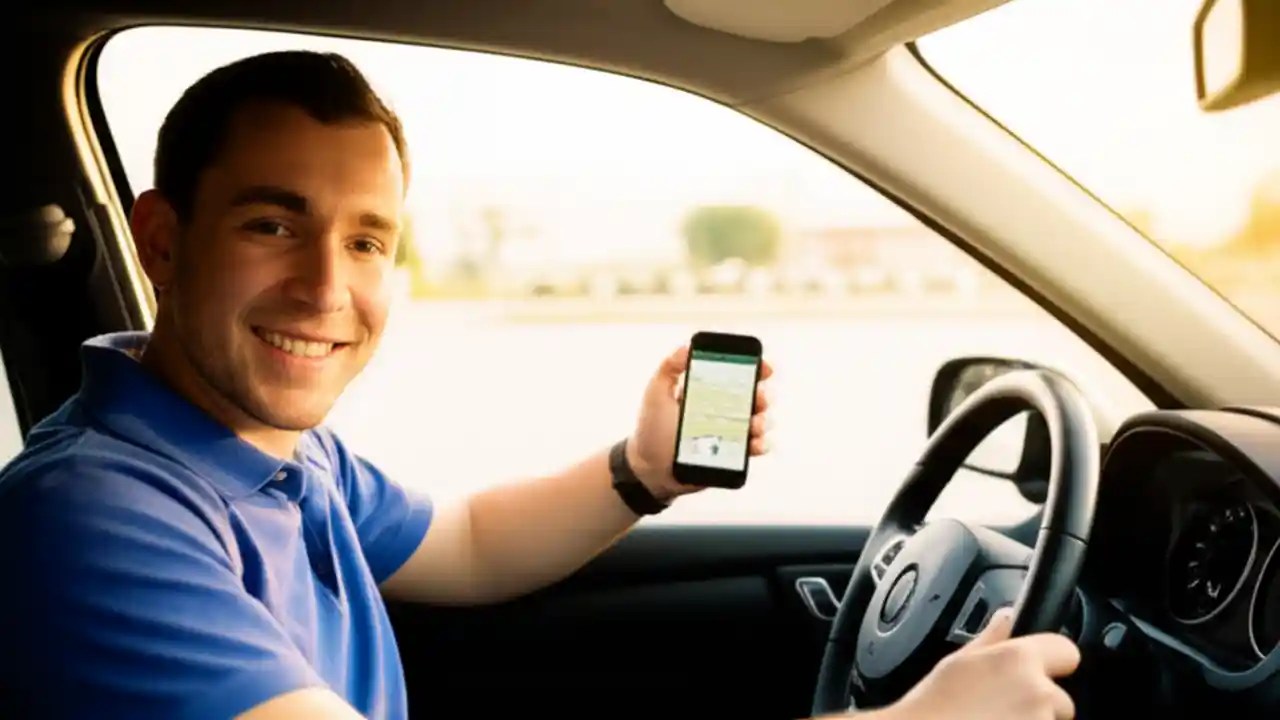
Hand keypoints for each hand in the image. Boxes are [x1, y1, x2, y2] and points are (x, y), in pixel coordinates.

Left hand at [625, 343, 773, 500]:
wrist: (649, 469)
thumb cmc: (651, 429)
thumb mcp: (656, 394)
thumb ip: (669, 368)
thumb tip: (687, 346)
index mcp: (709, 391)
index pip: (739, 374)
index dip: (757, 368)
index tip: (764, 367)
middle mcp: (725, 410)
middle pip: (757, 397)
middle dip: (764, 394)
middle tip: (759, 397)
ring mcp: (731, 433)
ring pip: (761, 421)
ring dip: (764, 420)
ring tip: (753, 424)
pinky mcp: (733, 456)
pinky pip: (756, 448)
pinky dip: (762, 444)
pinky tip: (755, 443)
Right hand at [880, 608, 1079, 719]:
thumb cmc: (933, 707)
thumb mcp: (957, 662)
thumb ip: (993, 638)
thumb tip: (1007, 616)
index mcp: (1019, 660)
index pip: (1067, 652)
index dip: (1052, 661)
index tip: (1039, 670)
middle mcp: (1038, 692)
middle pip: (1061, 698)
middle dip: (1039, 704)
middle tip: (1002, 708)